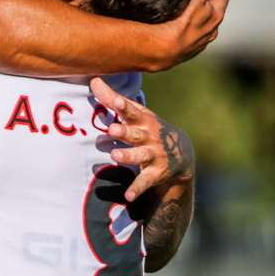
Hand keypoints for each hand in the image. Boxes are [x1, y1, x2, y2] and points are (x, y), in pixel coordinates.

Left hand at [91, 77, 193, 201]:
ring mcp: (154, 155)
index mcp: (143, 121)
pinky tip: (128, 196)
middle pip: (135, 134)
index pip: (132, 111)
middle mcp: (149, 137)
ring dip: (128, 156)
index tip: (115, 101)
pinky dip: (137, 189)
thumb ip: (113, 99)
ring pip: (140, 156)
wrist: (181, 153)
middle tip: (112, 130)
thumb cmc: (149, 129)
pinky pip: (145, 181)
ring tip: (115, 156)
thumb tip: (92, 79)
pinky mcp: (155, 173)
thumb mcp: (136, 114)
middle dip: (124, 132)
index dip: (123, 106)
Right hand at [152, 0, 233, 67]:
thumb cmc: (178, 21)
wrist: (161, 53)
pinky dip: (196, 22)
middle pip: (217, 5)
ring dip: (207, 8)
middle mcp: (211, 28)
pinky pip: (196, 31)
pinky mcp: (188, 49)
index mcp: (215, 14)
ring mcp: (200, 40)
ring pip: (207, 20)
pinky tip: (188, 22)